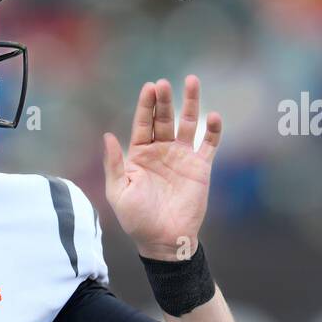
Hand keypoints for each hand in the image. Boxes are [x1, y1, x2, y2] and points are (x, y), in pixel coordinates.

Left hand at [101, 75, 221, 260]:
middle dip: (164, 100)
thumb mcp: (119, 192)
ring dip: (191, 103)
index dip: (145, 105)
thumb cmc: (137, 219)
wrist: (164, 239)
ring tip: (192, 81)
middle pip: (164, 118)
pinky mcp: (201, 167)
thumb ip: (114, 164)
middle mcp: (161, 151)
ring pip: (188, 124)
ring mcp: (182, 157)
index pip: (142, 123)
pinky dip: (213, 130)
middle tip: (164, 83)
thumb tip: (108, 136)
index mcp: (140, 155)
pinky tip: (213, 116)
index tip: (149, 87)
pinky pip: (209, 144)